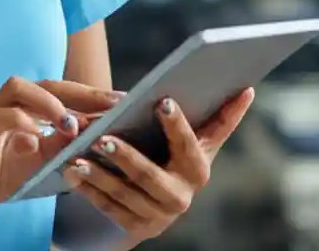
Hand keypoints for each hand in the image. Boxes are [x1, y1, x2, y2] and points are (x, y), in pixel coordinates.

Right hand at [0, 77, 123, 231]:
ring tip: (71, 124)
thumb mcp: (38, 162)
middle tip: (112, 103)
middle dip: (81, 92)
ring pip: (19, 86)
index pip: (60, 92)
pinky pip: (4, 115)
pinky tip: (39, 138)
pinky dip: (25, 123)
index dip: (90, 95)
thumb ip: (60, 146)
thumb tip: (94, 132)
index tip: (121, 101)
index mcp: (21, 109)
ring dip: (50, 102)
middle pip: (45, 83)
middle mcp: (4, 103)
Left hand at [61, 88, 255, 244]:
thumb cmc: (178, 157)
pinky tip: (71, 171)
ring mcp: (158, 215)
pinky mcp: (137, 228)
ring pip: (124, 193)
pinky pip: (108, 208)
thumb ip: (221, 118)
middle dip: (127, 157)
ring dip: (98, 174)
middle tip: (103, 138)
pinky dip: (89, 189)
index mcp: (198, 169)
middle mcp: (182, 196)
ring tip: (76, 156)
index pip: (189, 144)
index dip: (177, 124)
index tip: (162, 101)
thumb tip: (247, 90)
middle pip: (150, 175)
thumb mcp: (198, 141)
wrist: (160, 203)